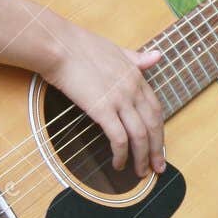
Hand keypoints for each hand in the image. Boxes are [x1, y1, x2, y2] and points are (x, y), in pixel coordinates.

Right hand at [41, 18, 166, 173]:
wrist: (58, 45)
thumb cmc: (80, 45)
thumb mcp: (116, 49)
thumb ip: (137, 58)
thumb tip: (157, 56)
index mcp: (137, 76)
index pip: (156, 109)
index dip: (159, 130)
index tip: (159, 146)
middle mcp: (133, 89)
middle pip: (153, 125)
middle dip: (157, 150)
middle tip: (157, 168)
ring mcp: (119, 99)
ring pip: (139, 135)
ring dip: (142, 158)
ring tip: (140, 172)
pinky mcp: (102, 109)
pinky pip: (119, 138)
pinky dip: (121, 154)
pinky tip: (118, 163)